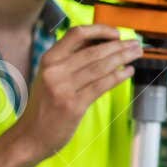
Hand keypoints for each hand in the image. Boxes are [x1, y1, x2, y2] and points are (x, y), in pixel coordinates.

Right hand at [11, 24, 141, 160]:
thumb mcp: (50, 76)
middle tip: (136, 44)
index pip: (77, 34)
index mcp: (49, 59)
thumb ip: (71, 61)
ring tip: (136, 54)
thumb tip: (101, 46)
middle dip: (119, 46)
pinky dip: (118, 77)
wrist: (31, 135)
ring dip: (122, 59)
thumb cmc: (45, 106)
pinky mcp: (74, 105)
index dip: (99, 30)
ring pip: (100, 67)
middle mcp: (55, 70)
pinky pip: (101, 86)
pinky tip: (128, 72)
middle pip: (93, 51)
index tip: (116, 33)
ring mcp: (63, 88)